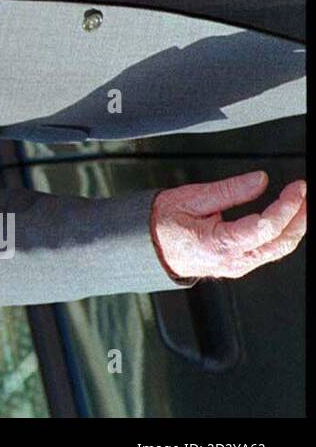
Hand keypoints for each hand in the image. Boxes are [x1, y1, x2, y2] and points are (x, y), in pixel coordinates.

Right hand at [152, 171, 306, 279]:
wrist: (146, 248)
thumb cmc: (161, 224)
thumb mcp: (191, 198)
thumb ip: (228, 190)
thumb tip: (260, 180)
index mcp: (219, 244)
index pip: (266, 227)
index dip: (287, 206)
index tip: (297, 188)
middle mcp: (232, 261)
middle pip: (280, 243)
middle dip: (300, 218)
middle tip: (304, 194)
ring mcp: (237, 266)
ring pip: (278, 250)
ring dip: (295, 227)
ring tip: (301, 205)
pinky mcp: (238, 265)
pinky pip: (268, 253)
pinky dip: (282, 235)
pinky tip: (286, 221)